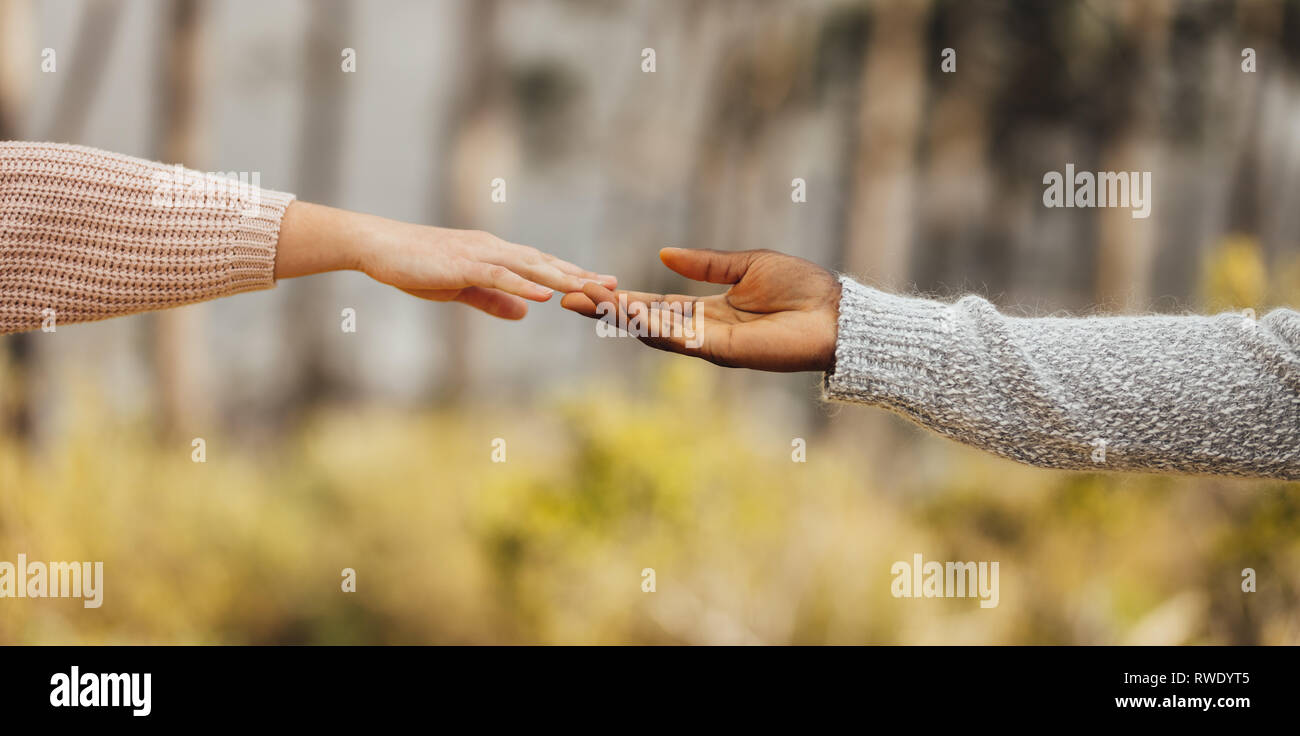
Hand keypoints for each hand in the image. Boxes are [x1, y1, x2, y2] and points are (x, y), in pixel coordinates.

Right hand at [275, 201, 615, 319]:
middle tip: (614, 286)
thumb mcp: (461, 288)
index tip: (604, 284)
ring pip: (530, 267)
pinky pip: (498, 275)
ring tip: (591, 289)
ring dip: (562, 278)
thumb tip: (526, 312)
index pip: (543, 266)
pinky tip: (544, 293)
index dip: (574, 275)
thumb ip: (494, 300)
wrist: (379, 247)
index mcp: (497, 255)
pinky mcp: (462, 264)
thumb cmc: (416, 266)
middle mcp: (495, 249)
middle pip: (546, 263)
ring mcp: (480, 254)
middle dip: (580, 275)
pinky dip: (523, 284)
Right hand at [561, 248, 840, 371]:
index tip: (587, 288)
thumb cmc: (802, 289)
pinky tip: (629, 315)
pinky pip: (682, 339)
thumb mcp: (747, 265)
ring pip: (655, 332)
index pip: (654, 304)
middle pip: (645, 321)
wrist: (836, 315)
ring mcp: (711, 344)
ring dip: (621, 319)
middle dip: (608, 311)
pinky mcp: (725, 351)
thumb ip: (706, 264)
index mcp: (707, 311)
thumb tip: (664, 254)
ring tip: (588, 304)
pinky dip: (654, 327)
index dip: (622, 298)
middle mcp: (703, 330)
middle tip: (570, 298)